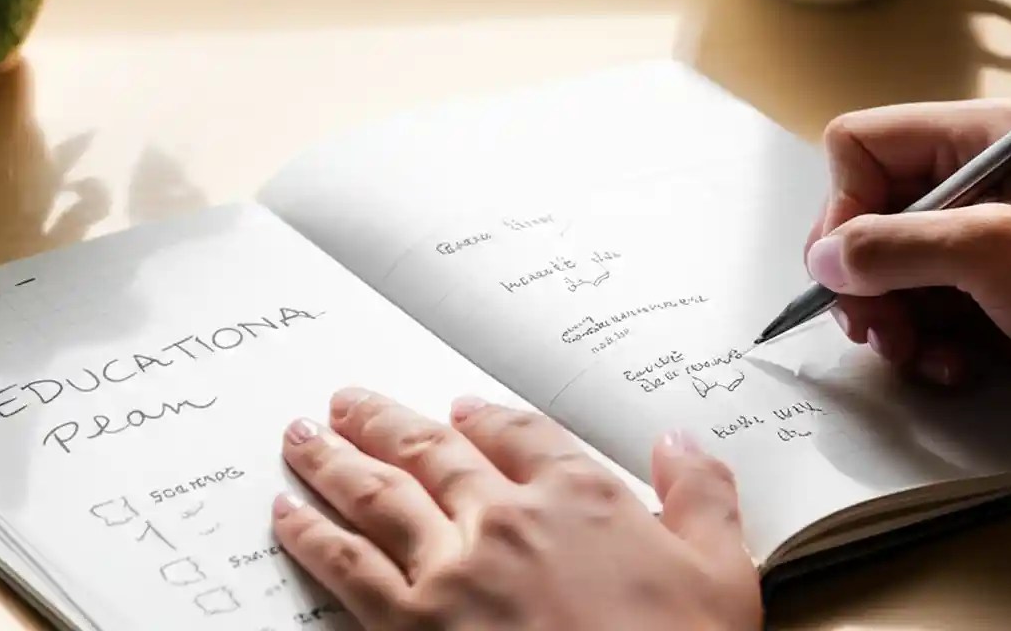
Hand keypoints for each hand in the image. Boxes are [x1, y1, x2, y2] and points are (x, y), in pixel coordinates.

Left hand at [270, 388, 761, 630]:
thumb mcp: (723, 574)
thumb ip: (702, 496)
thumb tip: (678, 441)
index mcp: (578, 497)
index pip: (520, 435)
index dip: (485, 419)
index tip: (459, 409)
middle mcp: (506, 519)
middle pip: (430, 452)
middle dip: (382, 422)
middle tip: (345, 402)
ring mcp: (451, 570)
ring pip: (376, 496)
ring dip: (333, 461)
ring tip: (301, 436)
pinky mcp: (409, 625)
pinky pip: (345, 566)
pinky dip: (311, 535)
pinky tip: (287, 515)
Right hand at [806, 99, 1010, 416]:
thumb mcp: (994, 253)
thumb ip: (895, 248)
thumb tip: (821, 262)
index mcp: (972, 139)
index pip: (859, 147)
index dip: (842, 206)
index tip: (852, 267)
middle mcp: (961, 180)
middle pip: (857, 215)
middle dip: (859, 278)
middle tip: (875, 327)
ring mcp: (964, 238)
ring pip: (873, 269)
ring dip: (884, 320)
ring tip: (914, 352)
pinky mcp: (970, 290)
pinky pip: (905, 308)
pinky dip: (915, 343)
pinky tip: (949, 365)